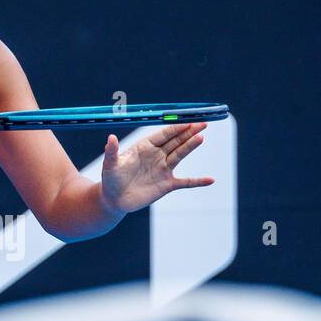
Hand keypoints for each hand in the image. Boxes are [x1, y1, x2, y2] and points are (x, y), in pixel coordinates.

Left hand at [99, 122, 213, 213]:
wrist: (114, 199)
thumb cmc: (111, 179)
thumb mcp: (110, 165)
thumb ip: (112, 151)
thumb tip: (110, 138)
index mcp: (145, 147)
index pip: (163, 134)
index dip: (176, 128)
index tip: (187, 121)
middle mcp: (156, 155)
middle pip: (175, 141)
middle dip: (189, 132)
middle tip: (203, 123)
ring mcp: (163, 169)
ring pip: (180, 155)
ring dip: (190, 147)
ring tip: (201, 137)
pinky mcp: (166, 185)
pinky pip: (185, 182)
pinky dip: (197, 181)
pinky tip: (210, 180)